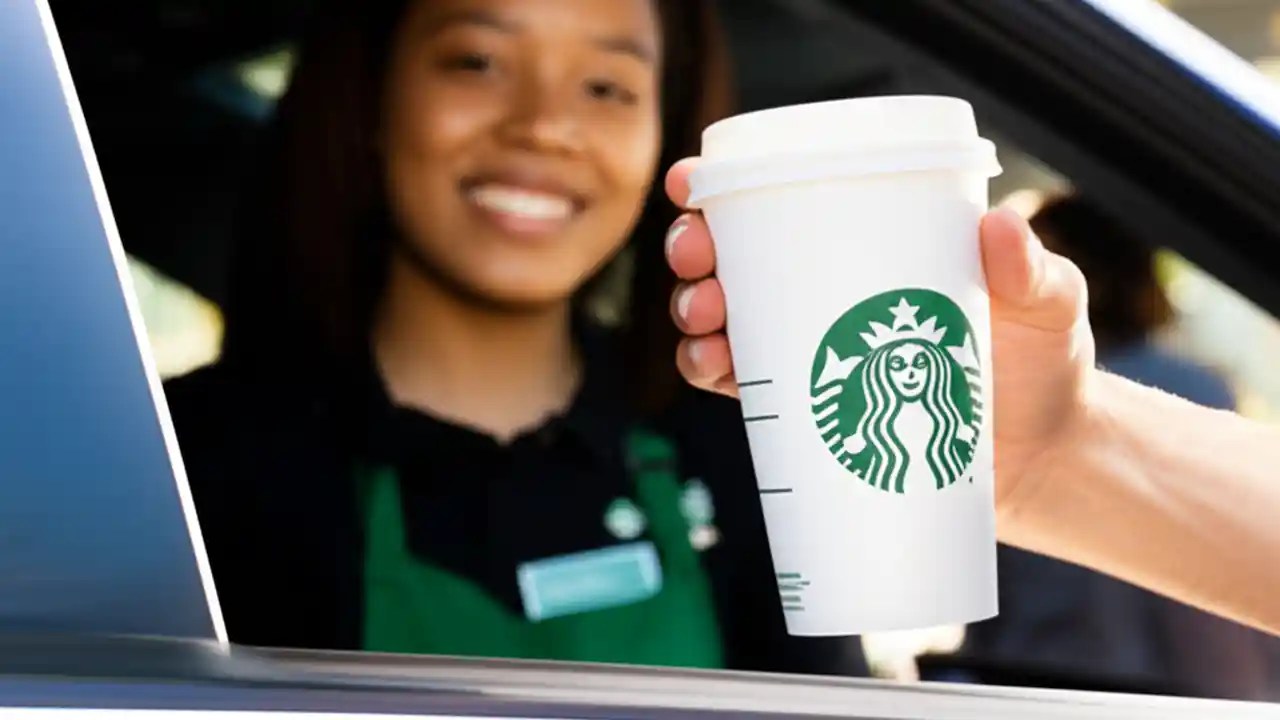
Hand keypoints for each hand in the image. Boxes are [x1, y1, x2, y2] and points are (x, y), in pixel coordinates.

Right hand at [663, 158, 1096, 512]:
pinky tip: (711, 367)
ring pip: (724, 320)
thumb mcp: (1049, 303)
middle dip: (694, 251)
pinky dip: (712, 372)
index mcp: (871, 245)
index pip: (786, 204)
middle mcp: (828, 292)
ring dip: (694, 314)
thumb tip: (1000, 224)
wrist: (1045, 460)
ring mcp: (814, 350)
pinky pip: (743, 386)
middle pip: (734, 258)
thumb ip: (1032, 269)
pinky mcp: (812, 409)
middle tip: (697, 258)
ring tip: (705, 322)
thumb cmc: (1045, 364)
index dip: (722, 190)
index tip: (692, 185)